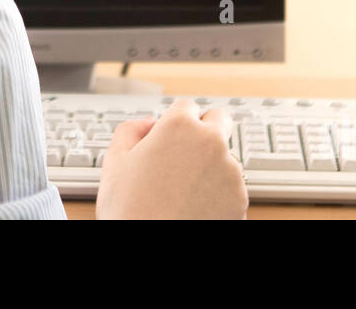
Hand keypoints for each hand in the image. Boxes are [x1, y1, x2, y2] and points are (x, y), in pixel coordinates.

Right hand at [95, 97, 247, 218]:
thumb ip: (131, 130)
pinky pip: (233, 186)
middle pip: (219, 119)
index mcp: (180, 126)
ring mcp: (230, 170)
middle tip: (187, 153)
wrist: (147, 250)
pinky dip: (219, 192)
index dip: (176, 121)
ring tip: (184, 191)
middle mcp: (211, 142)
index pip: (188, 105)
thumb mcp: (114, 162)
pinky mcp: (241, 198)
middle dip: (206, 130)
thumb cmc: (130, 211)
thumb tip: (149, 124)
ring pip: (226, 155)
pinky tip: (196, 206)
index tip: (171, 136)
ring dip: (212, 164)